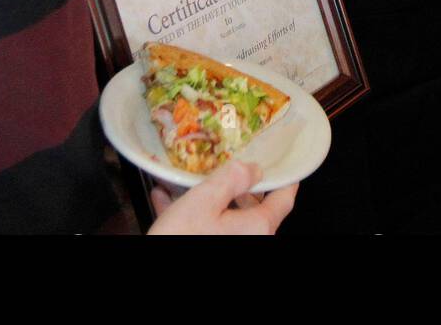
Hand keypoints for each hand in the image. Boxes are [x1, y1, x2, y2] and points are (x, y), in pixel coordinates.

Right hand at [146, 161, 296, 234]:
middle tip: (226, 164)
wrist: (155, 278)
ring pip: (226, 218)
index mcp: (257, 227)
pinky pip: (207, 230)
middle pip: (254, 207)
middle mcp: (251, 241)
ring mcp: (231, 247)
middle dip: (238, 185)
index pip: (284, 198)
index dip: (286, 177)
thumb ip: (232, 179)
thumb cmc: (181, 239)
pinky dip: (192, 216)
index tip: (285, 161)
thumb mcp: (204, 200)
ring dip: (208, 198)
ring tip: (186, 180)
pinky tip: (166, 199)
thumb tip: (254, 168)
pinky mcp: (209, 248)